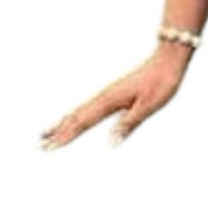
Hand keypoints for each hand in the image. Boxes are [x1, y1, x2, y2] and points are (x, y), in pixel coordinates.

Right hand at [39, 43, 193, 150]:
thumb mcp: (148, 106)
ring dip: (62, 123)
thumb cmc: (160, 83)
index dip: (65, 136)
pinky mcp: (111, 93)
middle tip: (40, 145)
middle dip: (57, 132)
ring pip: (78, 111)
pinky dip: (74, 116)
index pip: (82, 122)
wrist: (167, 60)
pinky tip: (71, 119)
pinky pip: (87, 107)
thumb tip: (111, 143)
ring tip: (46, 133)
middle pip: (75, 117)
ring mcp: (106, 94)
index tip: (50, 147)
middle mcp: (103, 97)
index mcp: (109, 101)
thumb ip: (128, 124)